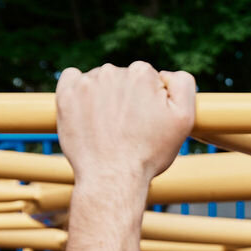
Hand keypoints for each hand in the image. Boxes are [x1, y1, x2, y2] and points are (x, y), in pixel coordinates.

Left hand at [57, 61, 197, 194]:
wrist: (112, 178)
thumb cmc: (149, 154)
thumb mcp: (184, 120)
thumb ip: (183, 84)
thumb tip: (165, 73)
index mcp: (142, 73)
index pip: (147, 78)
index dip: (150, 100)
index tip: (146, 121)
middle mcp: (113, 71)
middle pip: (123, 79)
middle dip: (126, 98)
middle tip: (127, 128)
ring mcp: (87, 83)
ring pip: (99, 81)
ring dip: (103, 97)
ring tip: (107, 127)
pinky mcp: (66, 95)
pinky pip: (72, 78)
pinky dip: (78, 90)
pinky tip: (86, 110)